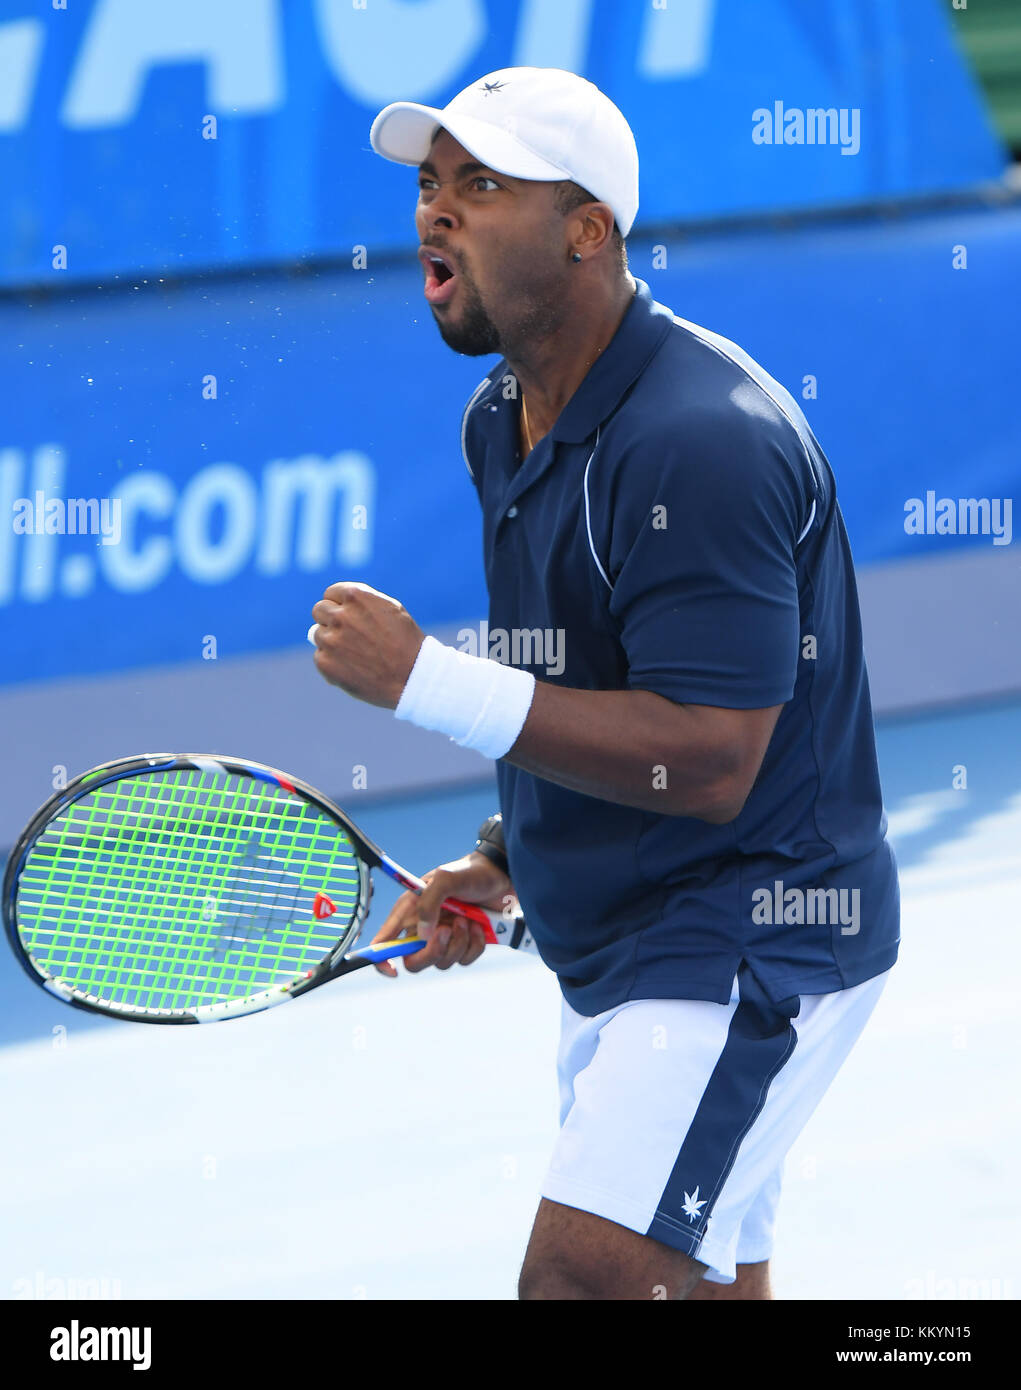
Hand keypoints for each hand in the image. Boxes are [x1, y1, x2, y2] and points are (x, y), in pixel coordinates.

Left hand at [310, 582, 423, 707]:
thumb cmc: (405, 642)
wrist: (412, 677)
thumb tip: (334, 607)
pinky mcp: (325, 663)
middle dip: (330, 620)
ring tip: (356, 655)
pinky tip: (353, 669)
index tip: (348, 617)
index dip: (339, 605)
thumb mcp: (390, 609)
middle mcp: (340, 615)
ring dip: (332, 642)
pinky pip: (320, 657)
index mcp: (356, 597)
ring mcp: (330, 640)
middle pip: (319, 611)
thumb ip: (361, 603)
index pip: (330, 594)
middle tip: (349, 636)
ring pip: (318, 635)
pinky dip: (332, 663)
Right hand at [369, 853, 514, 977]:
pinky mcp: (464, 944)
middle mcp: (423, 928)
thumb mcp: (445, 878)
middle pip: (413, 961)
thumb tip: (423, 936)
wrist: (501, 875)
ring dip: (458, 943)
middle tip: (447, 931)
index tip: (393, 970)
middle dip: (432, 951)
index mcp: (409, 911)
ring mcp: (444, 938)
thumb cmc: (470, 872)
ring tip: (467, 919)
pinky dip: (474, 946)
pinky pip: (464, 960)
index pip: (384, 941)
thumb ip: (429, 903)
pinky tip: (479, 926)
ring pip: (442, 962)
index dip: (381, 959)